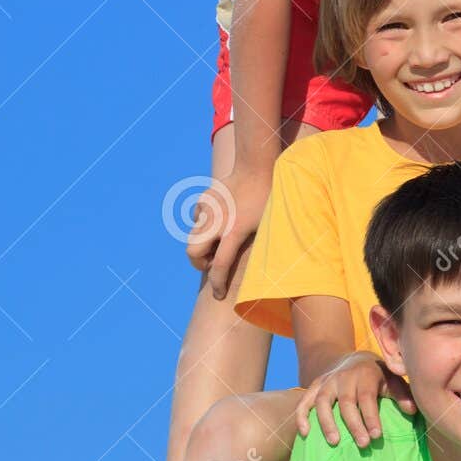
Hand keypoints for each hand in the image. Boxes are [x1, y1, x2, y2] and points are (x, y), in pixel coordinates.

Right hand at [185, 166, 271, 297]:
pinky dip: (202, 226)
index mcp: (234, 231)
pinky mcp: (204, 199)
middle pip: (193, 253)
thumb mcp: (266, 225)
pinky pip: (196, 219)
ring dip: (201, 246)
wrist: (256, 166)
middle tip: (215, 262)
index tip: (218, 294)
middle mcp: (217, 222)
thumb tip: (248, 264)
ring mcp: (208, 209)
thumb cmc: (268, 196)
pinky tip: (217, 221)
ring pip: (192, 237)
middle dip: (200, 263)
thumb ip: (252, 244)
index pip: (219, 267)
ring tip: (217, 242)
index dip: (217, 284)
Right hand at [296, 355, 416, 445]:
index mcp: (365, 374)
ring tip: (334, 442)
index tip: (377, 436)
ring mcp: (327, 382)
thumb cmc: (378, 376)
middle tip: (363, 445)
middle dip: (354, 424)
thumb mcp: (392, 379)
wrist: (354, 359)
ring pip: (322, 402)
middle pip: (346, 402)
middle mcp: (344, 377)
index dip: (371, 417)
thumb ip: (402, 394)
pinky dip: (302, 416)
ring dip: (327, 422)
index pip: (367, 397)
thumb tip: (413, 410)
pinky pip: (304, 401)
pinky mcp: (314, 387)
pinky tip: (305, 433)